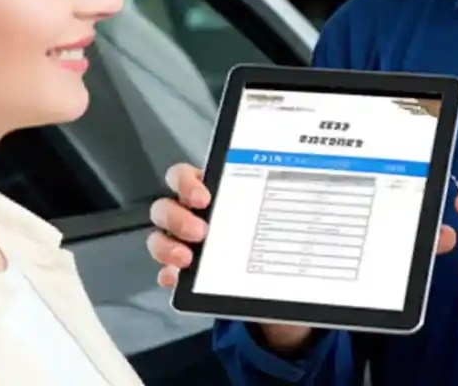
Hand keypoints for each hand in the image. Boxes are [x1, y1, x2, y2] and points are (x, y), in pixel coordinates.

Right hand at [147, 164, 457, 352]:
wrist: (304, 290)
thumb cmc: (327, 246)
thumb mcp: (358, 234)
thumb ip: (396, 231)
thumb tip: (443, 234)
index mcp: (259, 179)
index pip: (218, 156)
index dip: (201, 164)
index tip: (211, 180)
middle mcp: (226, 204)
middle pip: (180, 184)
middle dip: (182, 194)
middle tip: (205, 210)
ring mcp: (209, 236)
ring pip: (166, 221)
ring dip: (172, 231)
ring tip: (198, 244)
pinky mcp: (206, 271)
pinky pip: (169, 267)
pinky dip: (169, 270)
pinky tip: (182, 277)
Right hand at [147, 164, 311, 350]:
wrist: (278, 279)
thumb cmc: (275, 238)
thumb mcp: (277, 217)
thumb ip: (278, 208)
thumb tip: (299, 202)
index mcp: (211, 194)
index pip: (182, 177)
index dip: (185, 182)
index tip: (204, 198)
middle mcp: (191, 216)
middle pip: (164, 208)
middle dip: (177, 218)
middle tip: (201, 232)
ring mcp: (183, 244)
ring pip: (158, 239)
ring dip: (167, 247)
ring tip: (188, 259)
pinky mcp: (183, 274)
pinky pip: (166, 273)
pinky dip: (170, 276)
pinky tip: (181, 281)